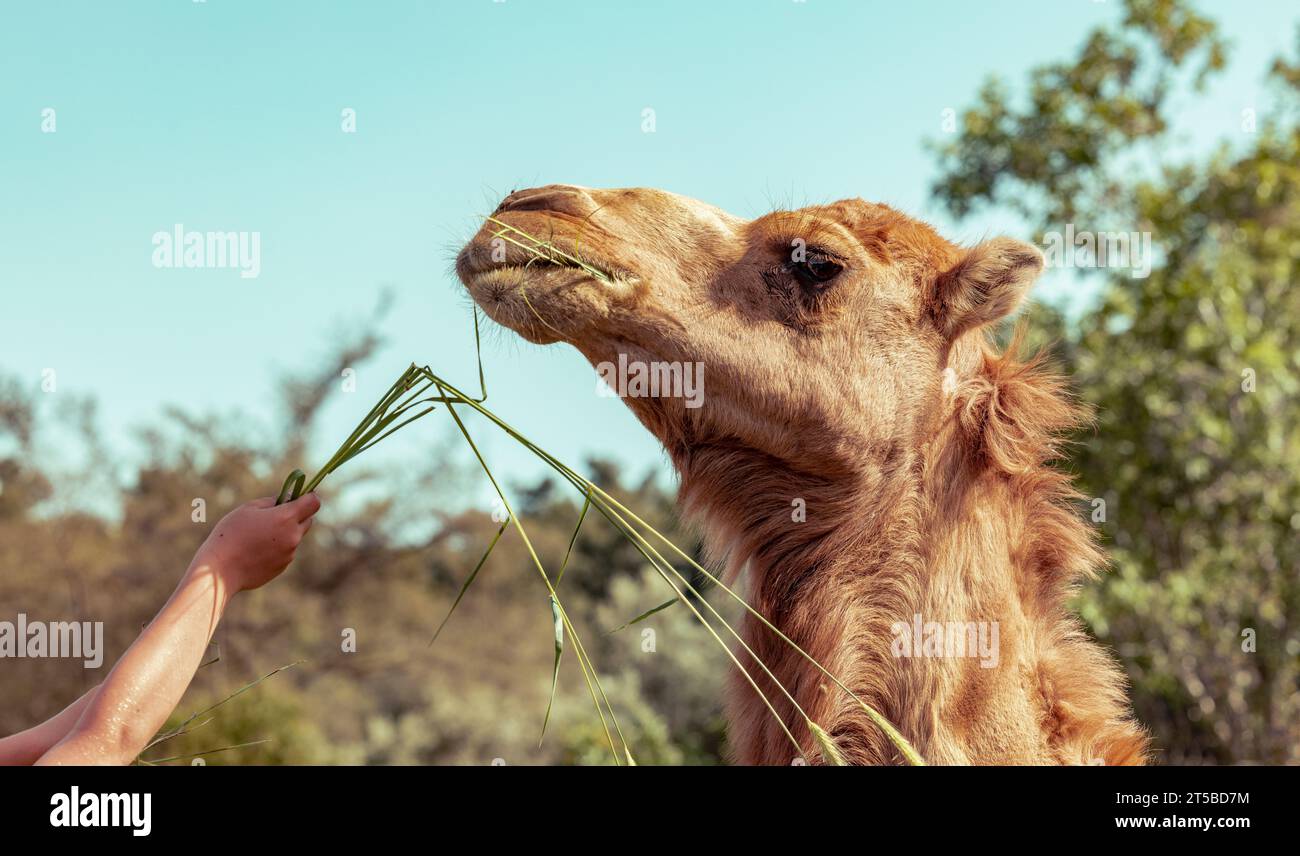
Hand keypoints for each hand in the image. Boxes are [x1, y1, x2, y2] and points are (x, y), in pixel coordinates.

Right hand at [191, 493, 320, 592]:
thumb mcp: (248, 508)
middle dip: (296, 514)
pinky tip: (256, 550)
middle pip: (307, 520)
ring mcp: (289, 553)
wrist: (220, 570)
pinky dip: (277, 548)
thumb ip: (271, 502)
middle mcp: (293, 536)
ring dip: (285, 532)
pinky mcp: (282, 567)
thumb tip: (286, 500)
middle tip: (276, 514)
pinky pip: (285, 552)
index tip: (300, 495)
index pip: (313, 503)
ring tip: (258, 535)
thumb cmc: (231, 534)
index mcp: (286, 518)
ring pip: (294, 537)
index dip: (309, 497)